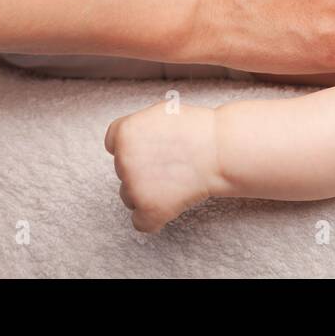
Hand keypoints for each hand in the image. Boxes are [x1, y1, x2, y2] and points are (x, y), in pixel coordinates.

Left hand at [105, 102, 219, 232]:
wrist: (221, 150)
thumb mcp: (161, 113)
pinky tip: (173, 202)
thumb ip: (139, 126)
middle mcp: (123, 160)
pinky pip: (141, 222)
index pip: (113, 144)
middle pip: (123, 172)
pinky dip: (155, 217)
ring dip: (148, 193)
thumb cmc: (199, 130)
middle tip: (170, 165)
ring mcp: (134, 186)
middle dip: (143, 171)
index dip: (133, 147)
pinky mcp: (148, 209)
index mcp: (125, 133)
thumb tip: (127, 142)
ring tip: (176, 181)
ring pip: (129, 197)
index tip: (150, 150)